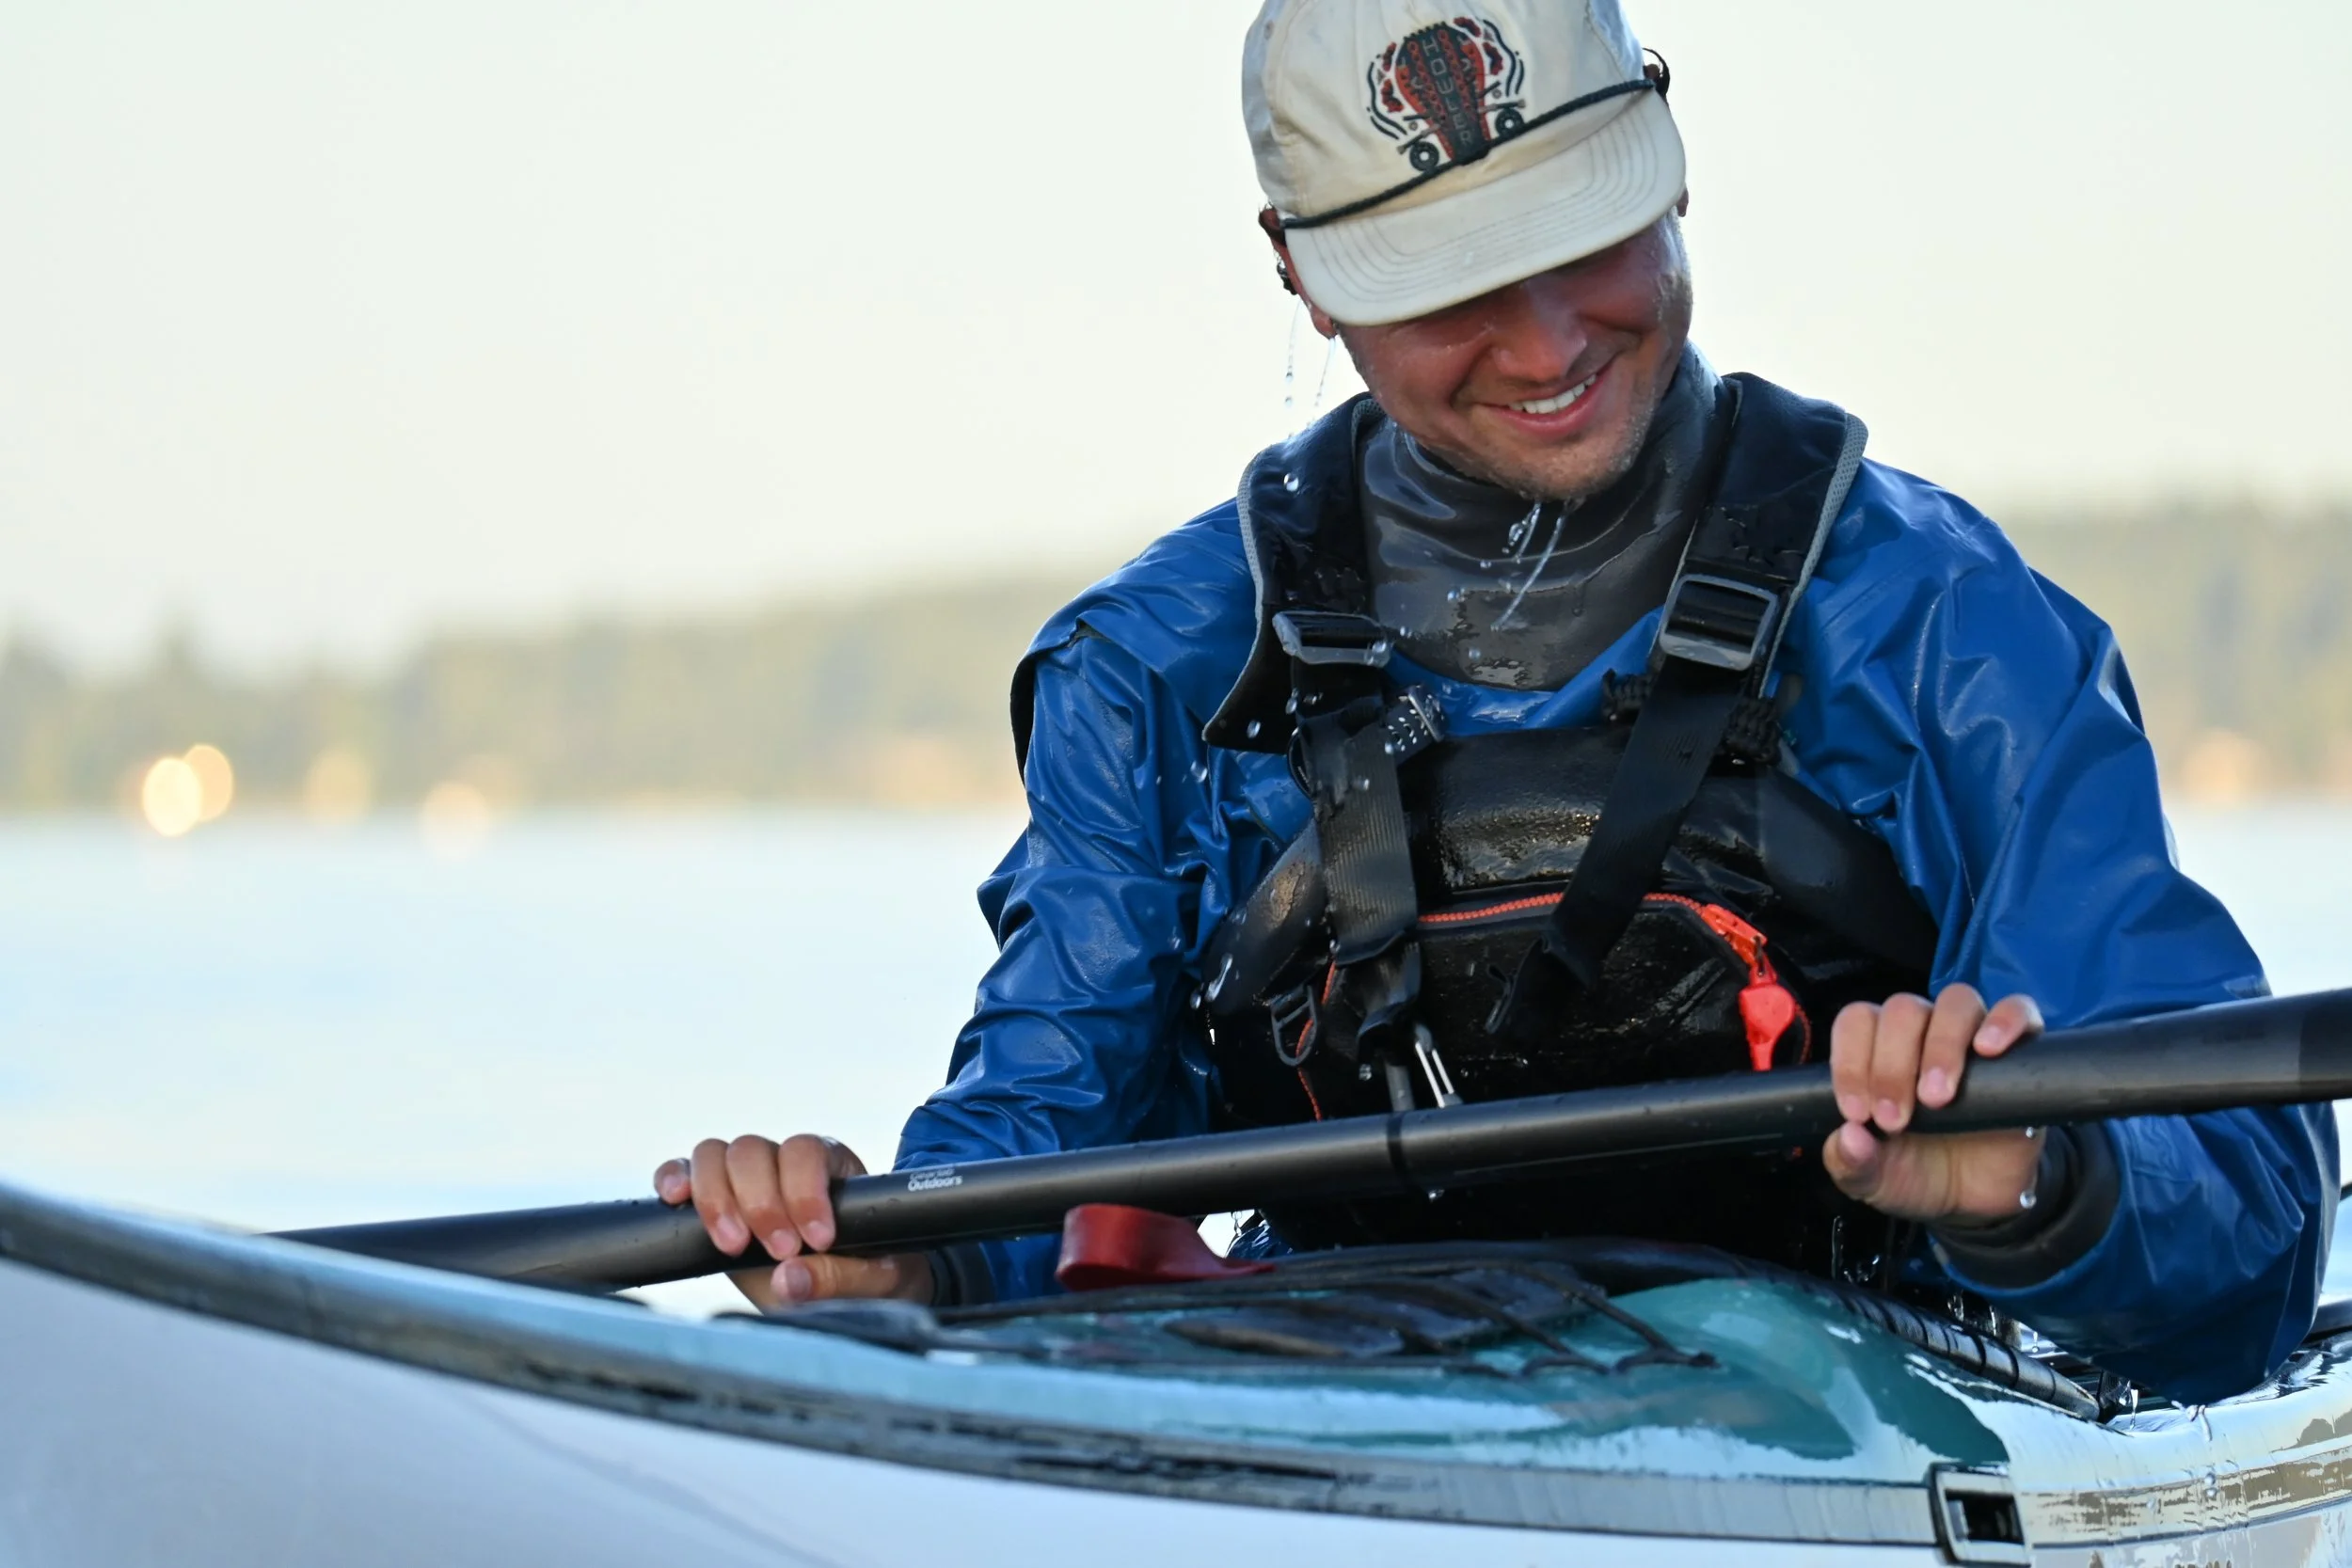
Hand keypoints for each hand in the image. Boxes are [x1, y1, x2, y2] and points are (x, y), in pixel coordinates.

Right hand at [652, 1135, 932, 1308]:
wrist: (850, 1294)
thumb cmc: (873, 1278)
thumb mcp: (878, 1281)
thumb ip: (842, 1278)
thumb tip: (789, 1280)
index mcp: (832, 1166)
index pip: (806, 1152)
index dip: (804, 1192)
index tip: (818, 1240)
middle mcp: (784, 1162)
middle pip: (752, 1150)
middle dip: (760, 1203)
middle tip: (779, 1251)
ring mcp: (744, 1179)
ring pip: (714, 1155)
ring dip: (716, 1198)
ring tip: (732, 1245)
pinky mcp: (712, 1202)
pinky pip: (682, 1169)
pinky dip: (673, 1177)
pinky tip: (675, 1200)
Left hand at [1821, 984, 2045, 1224]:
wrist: (1976, 1199)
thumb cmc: (1915, 1172)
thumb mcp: (1873, 1179)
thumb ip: (1850, 1163)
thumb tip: (1849, 1138)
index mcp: (1876, 1049)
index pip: (1857, 1022)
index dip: (1850, 1062)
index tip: (1858, 1114)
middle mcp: (1922, 1033)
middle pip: (1903, 1010)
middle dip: (1892, 1066)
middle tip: (1897, 1120)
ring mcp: (1972, 1036)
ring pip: (1956, 1003)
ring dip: (1942, 1045)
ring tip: (1938, 1097)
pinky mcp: (2021, 1051)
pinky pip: (2020, 1010)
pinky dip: (2005, 1021)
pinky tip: (1989, 1050)